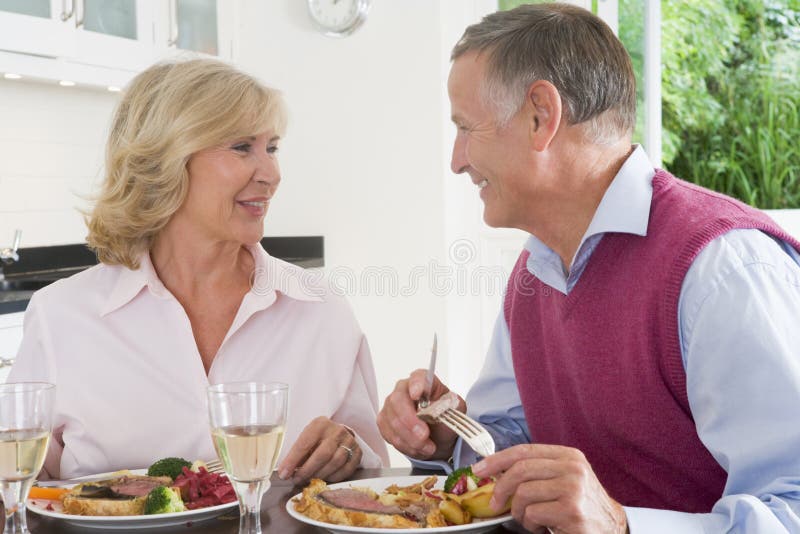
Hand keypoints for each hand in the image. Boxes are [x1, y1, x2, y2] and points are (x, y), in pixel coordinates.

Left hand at [277, 417, 360, 482]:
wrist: (338, 433)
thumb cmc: (317, 439)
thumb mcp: (306, 438)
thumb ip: (297, 453)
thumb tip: (285, 473)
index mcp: (320, 424)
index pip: (305, 443)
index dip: (292, 461)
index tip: (283, 474)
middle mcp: (337, 430)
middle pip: (322, 455)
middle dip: (307, 471)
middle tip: (297, 480)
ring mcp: (349, 441)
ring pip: (335, 463)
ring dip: (320, 475)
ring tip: (309, 480)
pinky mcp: (358, 452)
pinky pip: (346, 470)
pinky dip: (334, 478)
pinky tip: (325, 479)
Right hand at [376, 369, 463, 459]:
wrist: (438, 438)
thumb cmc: (445, 419)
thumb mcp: (456, 410)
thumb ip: (451, 404)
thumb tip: (441, 405)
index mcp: (423, 381)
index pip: (417, 377)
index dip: (416, 384)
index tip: (417, 394)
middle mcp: (403, 390)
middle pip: (398, 400)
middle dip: (410, 421)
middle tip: (424, 435)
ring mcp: (391, 406)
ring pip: (393, 422)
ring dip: (412, 439)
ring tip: (428, 447)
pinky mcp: (384, 422)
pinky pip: (390, 435)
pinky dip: (406, 446)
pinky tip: (418, 448)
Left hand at [472, 444, 627, 533]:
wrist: (612, 529)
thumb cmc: (581, 506)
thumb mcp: (564, 480)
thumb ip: (537, 472)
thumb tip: (496, 472)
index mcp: (568, 456)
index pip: (524, 450)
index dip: (497, 459)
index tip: (479, 469)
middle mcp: (572, 468)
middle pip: (520, 470)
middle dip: (501, 487)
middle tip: (495, 503)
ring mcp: (573, 489)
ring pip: (524, 494)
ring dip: (519, 512)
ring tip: (531, 520)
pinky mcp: (571, 511)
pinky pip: (533, 514)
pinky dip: (531, 525)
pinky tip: (544, 527)